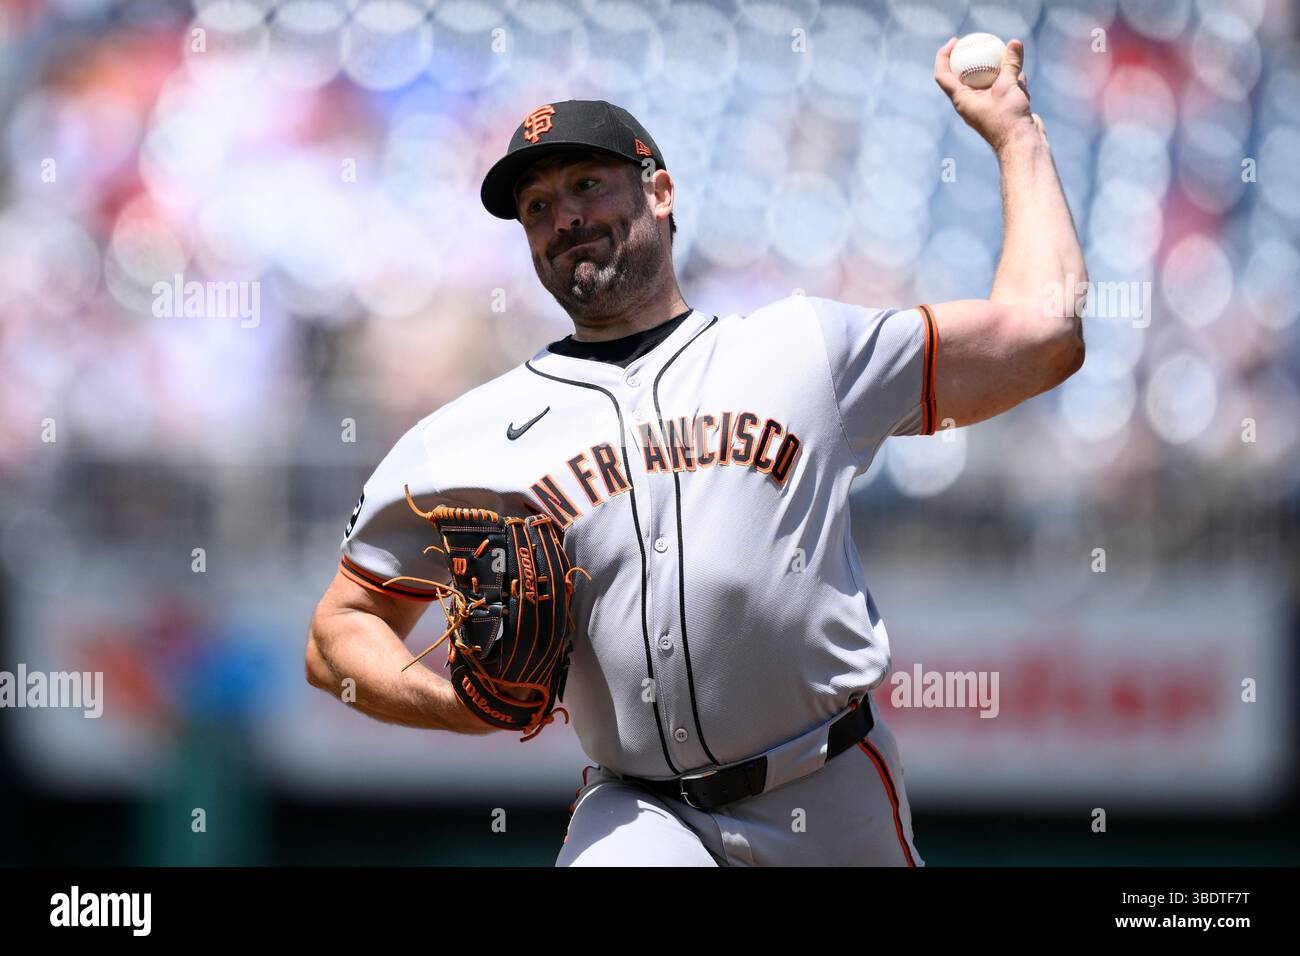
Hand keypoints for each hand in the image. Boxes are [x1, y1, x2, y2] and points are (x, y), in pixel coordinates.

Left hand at [934, 37, 1038, 153]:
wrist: (1023, 146)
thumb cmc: (1009, 120)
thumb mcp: (1008, 87)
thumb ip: (1010, 64)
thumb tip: (1014, 43)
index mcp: (962, 100)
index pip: (943, 75)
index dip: (943, 56)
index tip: (955, 41)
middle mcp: (970, 104)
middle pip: (965, 75)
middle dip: (973, 58)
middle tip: (980, 41)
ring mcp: (986, 107)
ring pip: (988, 81)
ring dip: (998, 70)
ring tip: (1008, 59)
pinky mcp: (1002, 110)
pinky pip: (1004, 90)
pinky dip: (1012, 83)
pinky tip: (1022, 79)